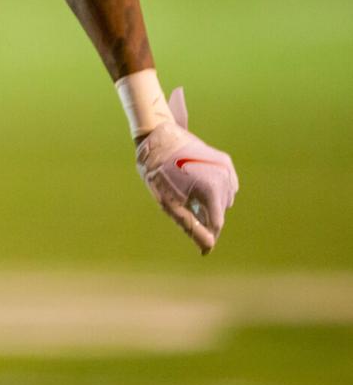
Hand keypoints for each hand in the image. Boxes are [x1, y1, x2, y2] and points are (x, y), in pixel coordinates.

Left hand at [135, 87, 238, 253]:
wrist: (159, 136)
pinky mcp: (225, 161)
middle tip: (184, 208)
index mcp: (211, 189)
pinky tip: (198, 184)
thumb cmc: (158, 171)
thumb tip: (207, 247)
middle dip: (206, 216)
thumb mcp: (169, 202)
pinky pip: (227, 185)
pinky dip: (216, 190)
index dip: (209, 236)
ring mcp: (227, 168)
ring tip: (188, 193)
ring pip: (225, 199)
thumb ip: (190, 226)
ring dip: (211, 203)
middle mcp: (224, 178)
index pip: (216, 223)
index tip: (202, 248)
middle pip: (220, 211)